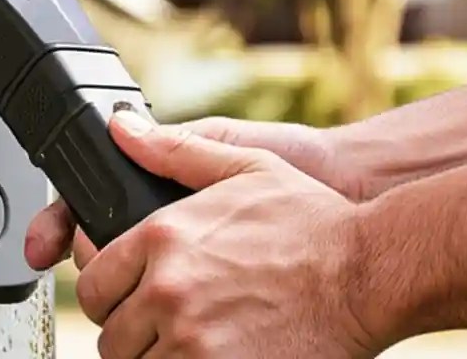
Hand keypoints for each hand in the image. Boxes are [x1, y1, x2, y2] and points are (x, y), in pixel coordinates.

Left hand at [27, 112, 377, 358]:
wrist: (372, 273)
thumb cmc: (314, 223)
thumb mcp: (244, 166)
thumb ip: (174, 150)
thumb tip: (122, 130)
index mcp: (161, 239)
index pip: (94, 283)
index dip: (107, 295)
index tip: (124, 299)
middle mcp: (168, 289)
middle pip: (113, 333)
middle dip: (132, 332)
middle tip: (161, 327)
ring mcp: (194, 339)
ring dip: (155, 357)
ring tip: (188, 344)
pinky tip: (209, 358)